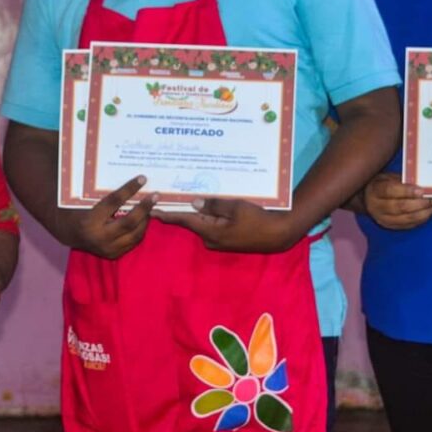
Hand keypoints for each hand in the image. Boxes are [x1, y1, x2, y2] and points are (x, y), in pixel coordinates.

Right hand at [67, 175, 155, 259]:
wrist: (68, 233)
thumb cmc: (77, 210)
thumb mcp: (86, 200)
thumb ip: (105, 194)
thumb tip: (129, 181)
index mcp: (90, 222)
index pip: (113, 203)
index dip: (129, 189)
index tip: (142, 179)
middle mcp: (100, 238)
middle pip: (129, 222)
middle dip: (144, 208)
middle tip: (155, 195)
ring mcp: (108, 249)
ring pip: (135, 234)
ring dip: (146, 219)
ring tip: (152, 206)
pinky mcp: (114, 254)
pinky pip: (133, 242)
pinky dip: (141, 229)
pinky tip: (144, 218)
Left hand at [152, 198, 294, 252]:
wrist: (278, 234)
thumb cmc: (258, 219)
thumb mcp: (235, 207)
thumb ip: (213, 204)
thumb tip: (194, 203)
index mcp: (210, 231)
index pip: (184, 221)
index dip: (168, 215)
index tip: (153, 211)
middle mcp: (211, 238)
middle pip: (193, 220)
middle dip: (184, 207)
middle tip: (173, 191)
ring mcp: (220, 240)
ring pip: (205, 221)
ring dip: (200, 209)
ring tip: (193, 192)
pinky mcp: (228, 238)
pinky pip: (215, 223)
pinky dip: (211, 213)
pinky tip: (211, 202)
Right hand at [362, 173, 431, 229]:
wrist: (368, 199)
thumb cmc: (381, 184)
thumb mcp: (388, 177)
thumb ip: (402, 180)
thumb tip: (422, 184)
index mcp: (375, 191)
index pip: (390, 191)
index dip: (407, 191)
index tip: (422, 190)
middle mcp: (377, 207)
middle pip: (400, 207)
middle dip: (420, 203)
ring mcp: (383, 219)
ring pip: (406, 218)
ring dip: (424, 213)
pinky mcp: (391, 227)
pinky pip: (409, 225)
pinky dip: (421, 219)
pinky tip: (430, 212)